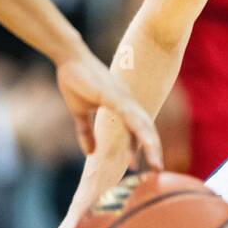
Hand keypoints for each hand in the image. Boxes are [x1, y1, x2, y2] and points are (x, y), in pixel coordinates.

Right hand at [55, 52, 163, 169]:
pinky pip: (127, 115)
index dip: (141, 148)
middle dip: (153, 150)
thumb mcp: (79, 112)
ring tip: (155, 163)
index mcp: (121, 107)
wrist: (69, 57)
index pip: (136, 131)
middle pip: (145, 129)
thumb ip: (85, 132)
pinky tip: (141, 144)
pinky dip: (135, 130)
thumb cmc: (75, 81)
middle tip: (159, 170)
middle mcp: (127, 103)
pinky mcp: (112, 95)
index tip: (146, 166)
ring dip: (149, 144)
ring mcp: (121, 98)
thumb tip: (90, 153)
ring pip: (141, 125)